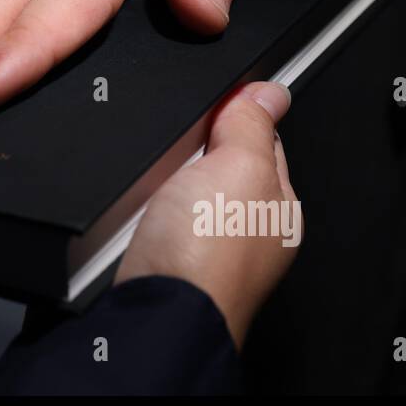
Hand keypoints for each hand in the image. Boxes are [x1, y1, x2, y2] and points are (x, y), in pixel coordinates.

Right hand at [116, 82, 298, 347]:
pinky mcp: (152, 255)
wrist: (152, 313)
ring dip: (153, 180)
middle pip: (208, 160)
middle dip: (187, 151)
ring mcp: (194, 246)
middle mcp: (240, 232)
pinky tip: (133, 216)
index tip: (214, 108)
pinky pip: (137, 211)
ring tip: (155, 195)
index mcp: (276, 208)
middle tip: (181, 160)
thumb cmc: (207, 258)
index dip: (236, 116)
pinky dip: (130, 208)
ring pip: (167, 185)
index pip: (262, 140)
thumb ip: (253, 125)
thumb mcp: (241, 167)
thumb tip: (270, 92)